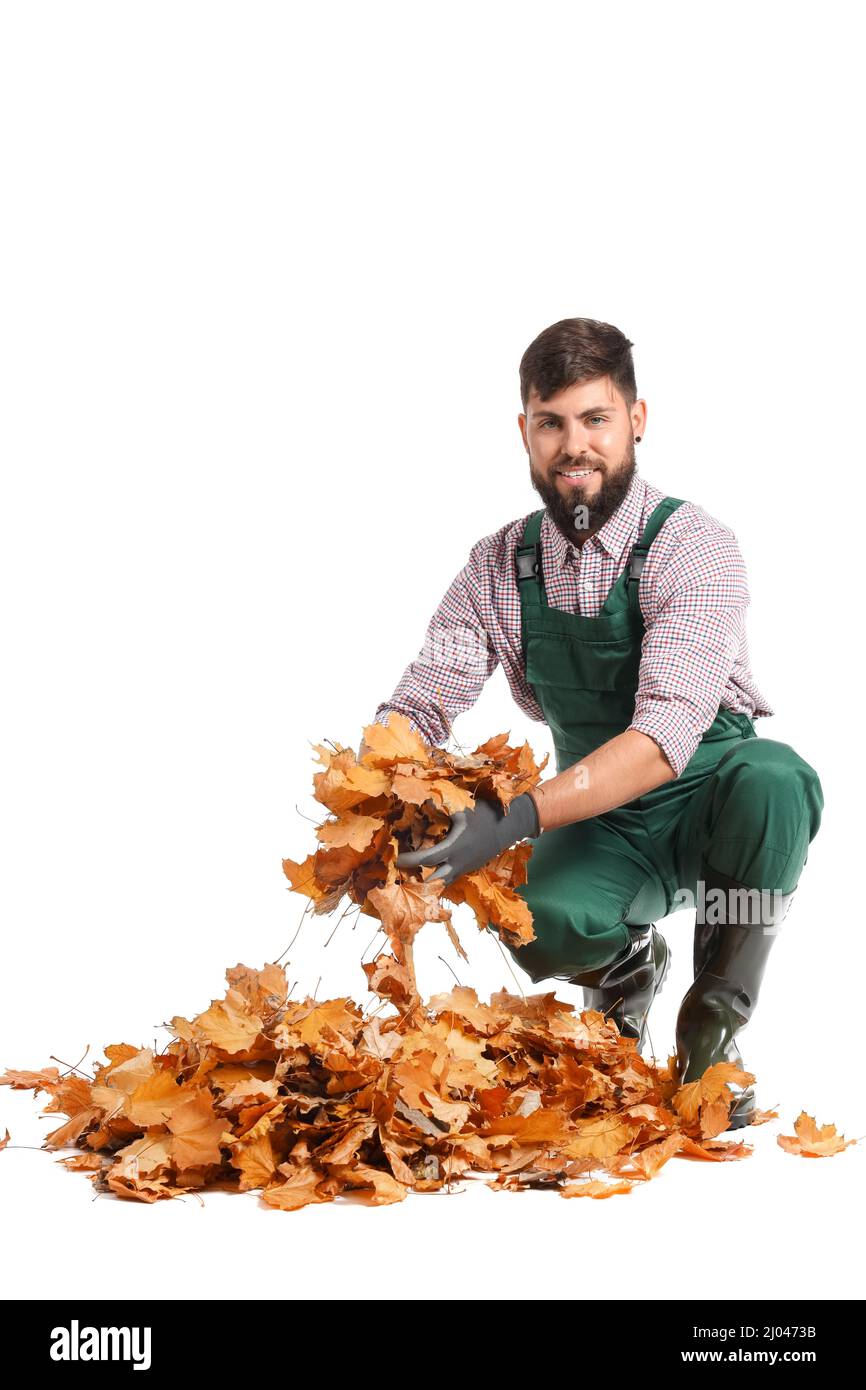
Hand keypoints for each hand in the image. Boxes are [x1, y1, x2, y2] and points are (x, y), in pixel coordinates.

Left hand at [394, 791, 540, 886]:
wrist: (509, 826)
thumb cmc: (485, 814)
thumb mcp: (462, 807)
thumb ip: (440, 804)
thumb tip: (419, 797)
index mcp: (455, 848)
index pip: (426, 859)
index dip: (409, 860)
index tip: (395, 858)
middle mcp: (459, 862)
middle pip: (433, 881)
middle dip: (416, 880)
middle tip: (400, 876)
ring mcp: (465, 868)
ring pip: (442, 883)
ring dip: (426, 881)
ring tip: (410, 877)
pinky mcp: (469, 868)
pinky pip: (450, 878)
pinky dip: (437, 878)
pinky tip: (427, 874)